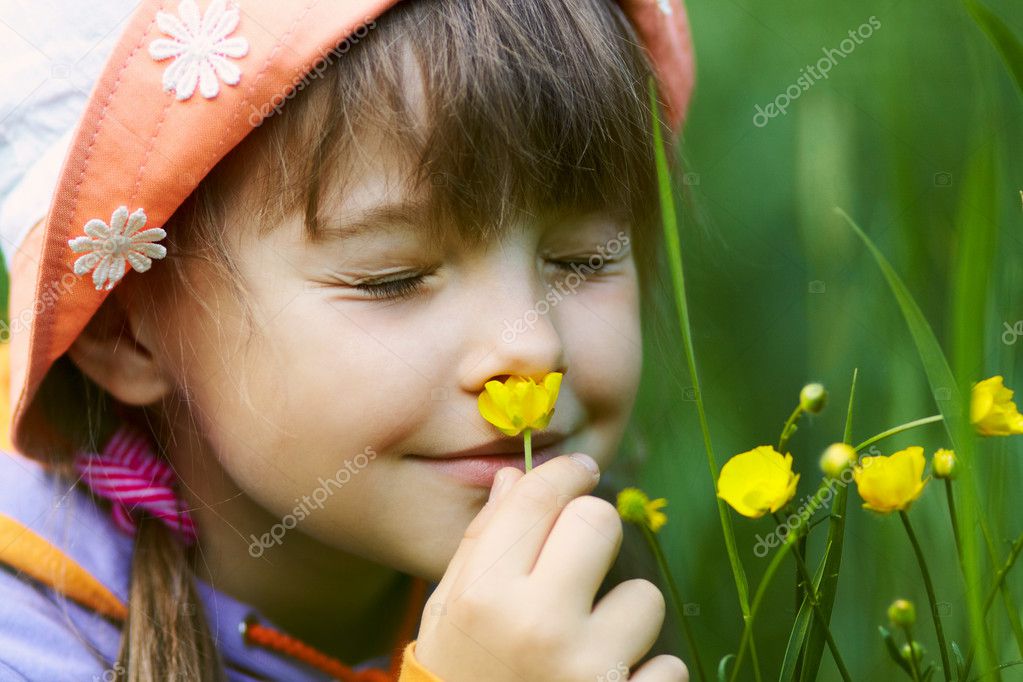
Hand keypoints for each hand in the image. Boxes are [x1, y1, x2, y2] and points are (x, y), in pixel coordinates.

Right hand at [415, 453, 688, 681]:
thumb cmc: (459, 681)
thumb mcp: (449, 614)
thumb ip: (482, 544)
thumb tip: (514, 476)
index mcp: (484, 595)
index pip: (540, 497)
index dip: (565, 474)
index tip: (579, 471)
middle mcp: (537, 625)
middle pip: (600, 523)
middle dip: (593, 533)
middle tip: (581, 558)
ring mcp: (589, 671)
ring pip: (645, 597)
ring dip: (622, 619)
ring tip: (587, 650)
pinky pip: (669, 665)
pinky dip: (642, 676)